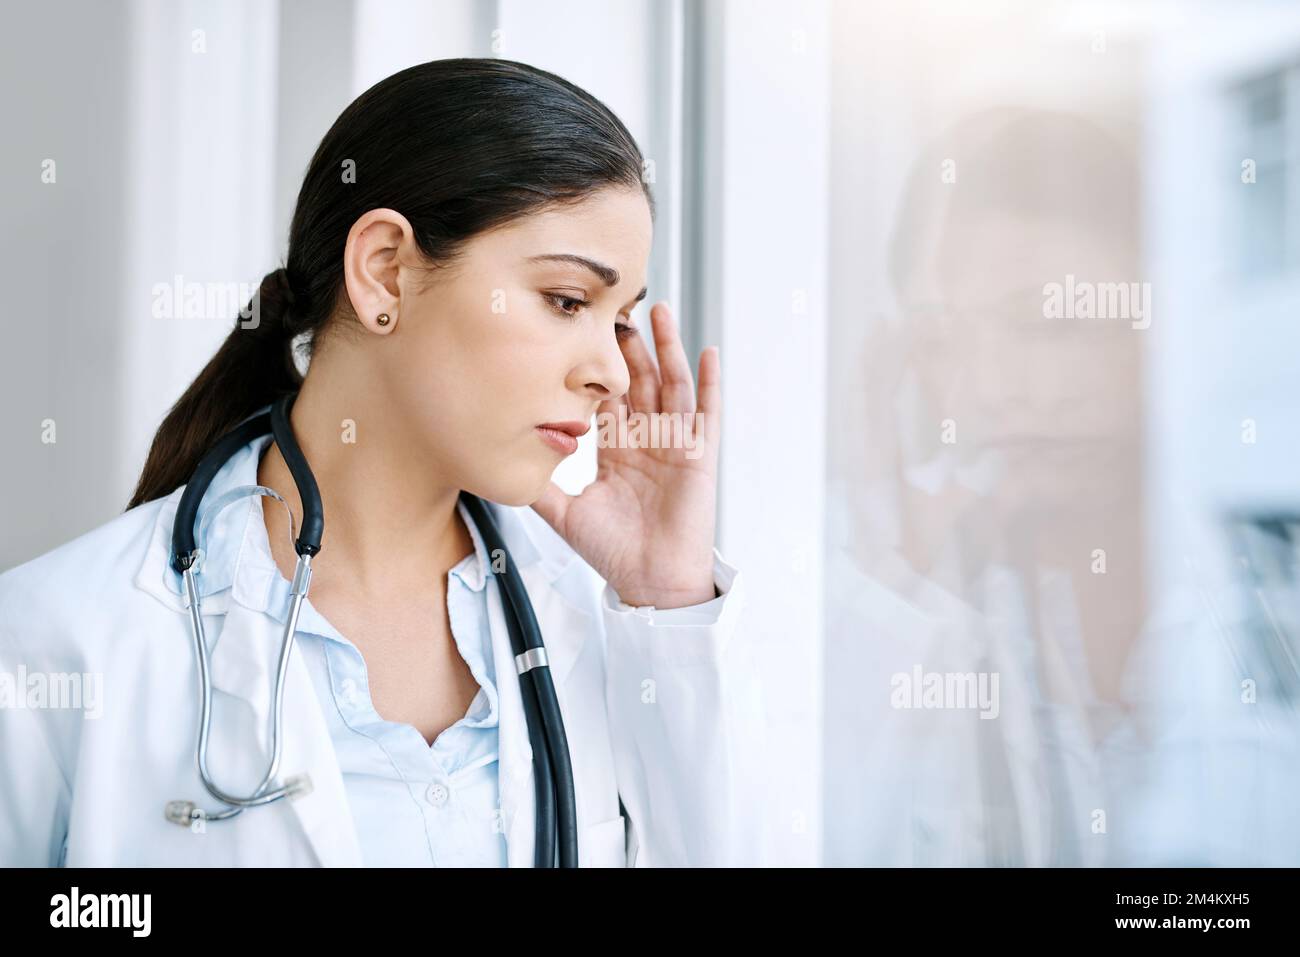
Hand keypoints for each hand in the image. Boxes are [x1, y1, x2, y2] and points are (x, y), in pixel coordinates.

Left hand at [530, 302, 719, 608]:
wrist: (650, 582)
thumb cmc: (613, 551)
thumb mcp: (565, 513)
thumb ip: (538, 486)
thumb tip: (497, 464)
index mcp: (616, 449)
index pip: (606, 397)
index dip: (596, 366)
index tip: (581, 331)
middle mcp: (646, 440)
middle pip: (638, 380)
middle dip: (629, 344)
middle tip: (617, 305)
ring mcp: (675, 444)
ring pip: (671, 384)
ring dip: (668, 347)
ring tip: (661, 310)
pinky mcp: (699, 455)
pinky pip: (707, 412)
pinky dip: (710, 382)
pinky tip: (708, 350)